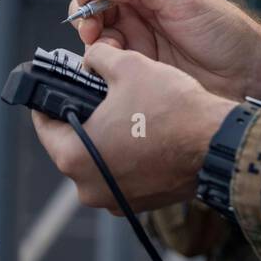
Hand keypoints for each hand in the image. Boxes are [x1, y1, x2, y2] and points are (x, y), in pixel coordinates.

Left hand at [32, 42, 234, 211]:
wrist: (216, 142)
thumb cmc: (171, 108)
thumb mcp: (128, 67)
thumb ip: (98, 58)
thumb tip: (90, 58)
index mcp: (74, 157)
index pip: (44, 125)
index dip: (48, 100)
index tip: (54, 87)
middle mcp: (89, 188)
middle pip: (72, 144)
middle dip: (83, 116)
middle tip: (97, 92)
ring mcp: (116, 200)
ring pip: (99, 159)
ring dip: (107, 136)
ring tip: (126, 109)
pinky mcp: (142, 202)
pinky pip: (124, 173)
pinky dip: (129, 153)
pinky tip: (146, 130)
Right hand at [72, 0, 260, 103]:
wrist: (247, 75)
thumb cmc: (227, 32)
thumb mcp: (186, 1)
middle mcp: (140, 6)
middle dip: (85, 10)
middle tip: (90, 28)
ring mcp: (138, 35)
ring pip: (96, 30)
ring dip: (92, 36)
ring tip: (104, 47)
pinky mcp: (138, 63)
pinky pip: (107, 59)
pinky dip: (102, 60)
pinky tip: (115, 63)